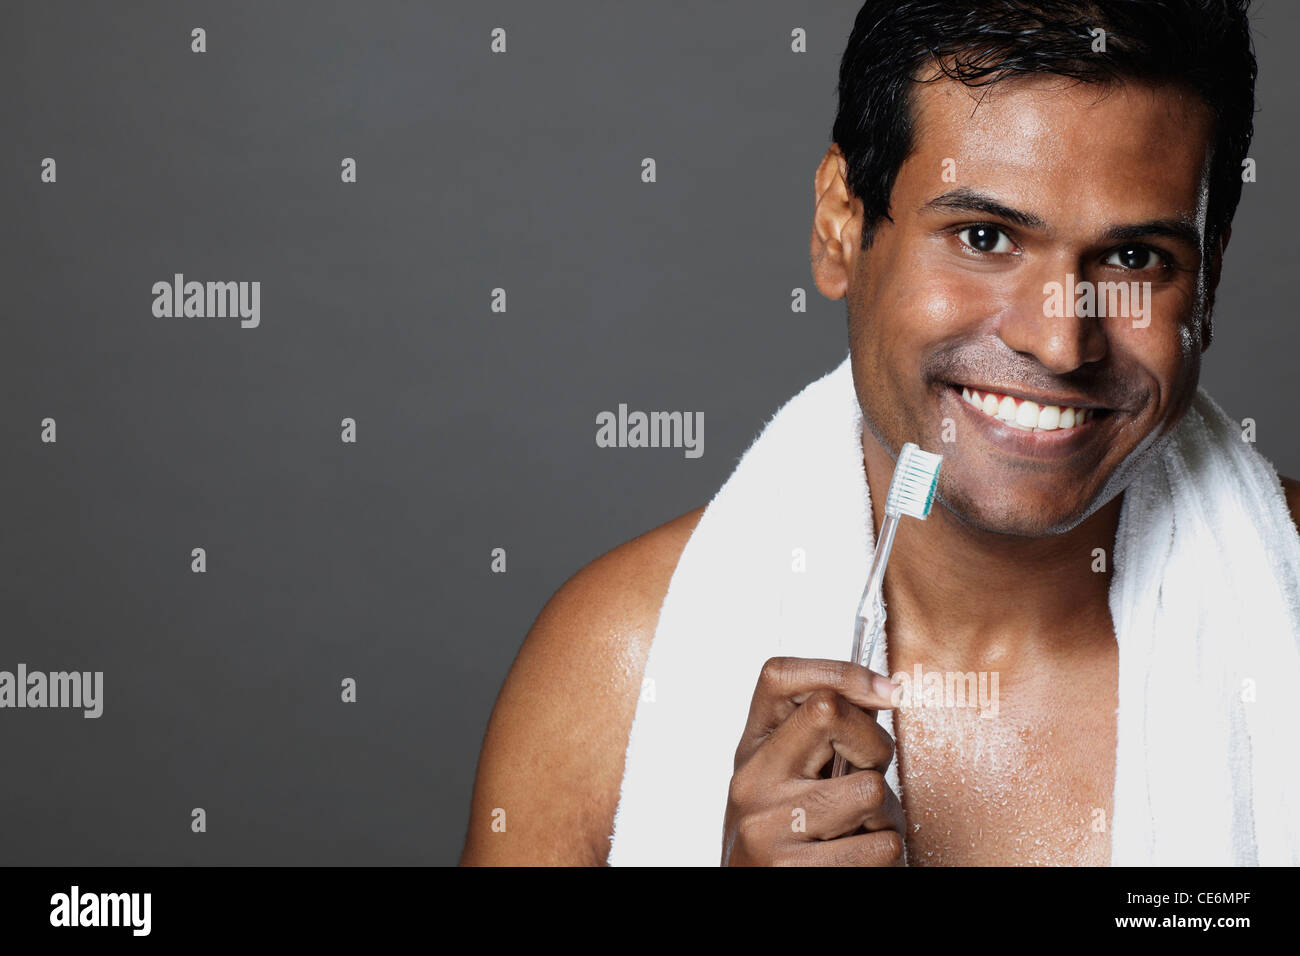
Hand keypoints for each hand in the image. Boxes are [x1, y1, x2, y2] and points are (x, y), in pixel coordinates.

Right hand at [721, 656, 903, 865]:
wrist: (752, 892)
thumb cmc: (783, 836)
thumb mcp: (784, 776)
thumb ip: (817, 737)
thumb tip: (878, 693)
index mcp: (752, 749)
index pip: (780, 677)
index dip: (843, 672)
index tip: (887, 691)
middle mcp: (753, 780)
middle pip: (830, 713)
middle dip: (873, 743)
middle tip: (868, 774)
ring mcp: (770, 825)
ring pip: (870, 788)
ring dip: (885, 813)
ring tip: (863, 828)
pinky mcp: (795, 869)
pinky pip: (881, 844)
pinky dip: (884, 853)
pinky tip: (859, 856)